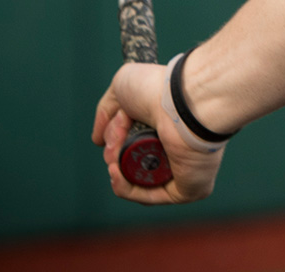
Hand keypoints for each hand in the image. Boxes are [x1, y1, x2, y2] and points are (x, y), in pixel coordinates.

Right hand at [90, 62, 225, 204]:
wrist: (181, 102)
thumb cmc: (157, 89)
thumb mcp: (122, 88)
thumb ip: (106, 111)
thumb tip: (97, 140)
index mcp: (167, 125)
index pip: (135, 144)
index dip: (115, 144)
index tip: (105, 138)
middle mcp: (177, 147)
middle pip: (133, 162)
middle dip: (113, 155)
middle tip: (112, 143)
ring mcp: (183, 169)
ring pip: (138, 181)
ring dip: (116, 171)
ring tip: (113, 157)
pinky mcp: (187, 188)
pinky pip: (150, 196)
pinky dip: (126, 188)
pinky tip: (115, 173)